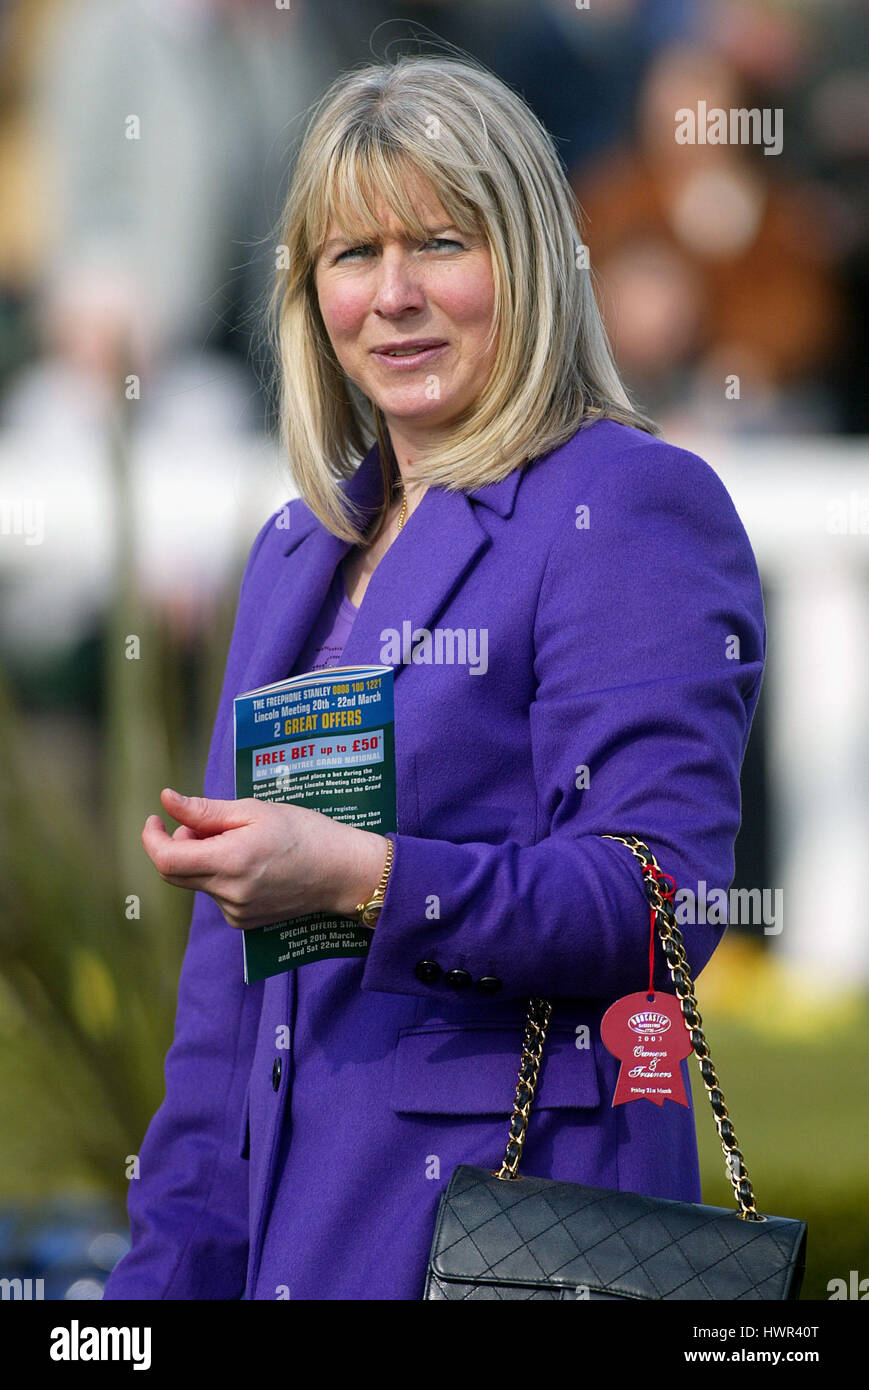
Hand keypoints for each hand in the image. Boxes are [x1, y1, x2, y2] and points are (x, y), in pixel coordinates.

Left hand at [143, 788, 389, 928]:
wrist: (343, 872)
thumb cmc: (305, 833)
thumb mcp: (256, 810)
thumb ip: (205, 810)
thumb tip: (166, 800)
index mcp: (231, 861)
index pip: (167, 860)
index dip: (152, 839)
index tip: (156, 819)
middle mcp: (229, 893)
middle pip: (175, 873)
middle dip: (178, 844)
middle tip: (206, 823)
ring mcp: (236, 912)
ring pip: (197, 882)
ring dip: (203, 858)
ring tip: (241, 840)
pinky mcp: (243, 922)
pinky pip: (215, 894)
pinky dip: (220, 875)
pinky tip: (252, 863)